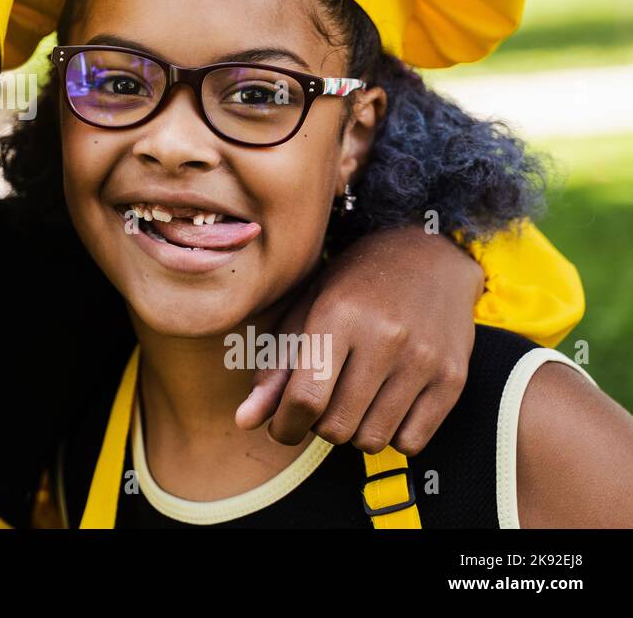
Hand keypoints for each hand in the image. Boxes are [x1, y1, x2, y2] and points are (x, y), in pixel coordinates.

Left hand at [235, 225, 481, 454]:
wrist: (427, 255)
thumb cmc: (353, 284)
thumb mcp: (305, 310)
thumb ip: (275, 368)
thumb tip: (245, 421)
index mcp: (339, 315)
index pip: (305, 398)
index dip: (285, 425)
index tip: (282, 426)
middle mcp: (386, 338)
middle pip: (337, 425)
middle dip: (318, 425)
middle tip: (323, 401)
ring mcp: (424, 360)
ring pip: (372, 439)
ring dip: (354, 431)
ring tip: (353, 400)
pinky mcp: (453, 378)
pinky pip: (411, 442)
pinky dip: (391, 435)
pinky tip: (385, 405)